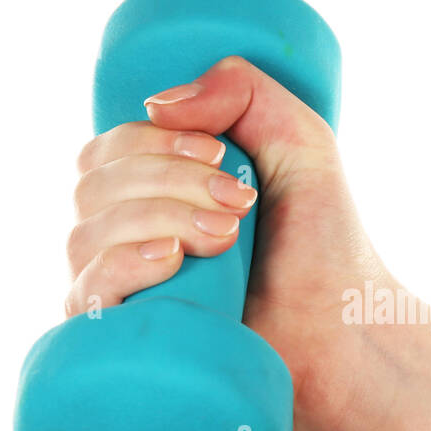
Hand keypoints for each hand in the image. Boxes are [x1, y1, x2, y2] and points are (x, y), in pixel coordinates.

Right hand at [68, 55, 388, 430]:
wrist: (347, 331)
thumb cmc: (325, 243)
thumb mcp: (301, 143)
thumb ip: (244, 91)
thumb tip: (156, 103)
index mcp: (155, 191)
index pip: (110, 149)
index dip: (154, 141)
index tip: (219, 155)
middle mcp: (127, 237)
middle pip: (93, 187)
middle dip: (166, 182)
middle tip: (240, 206)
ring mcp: (124, 291)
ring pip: (84, 237)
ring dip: (155, 220)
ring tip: (227, 239)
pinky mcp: (131, 339)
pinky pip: (83, 298)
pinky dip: (119, 267)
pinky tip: (170, 260)